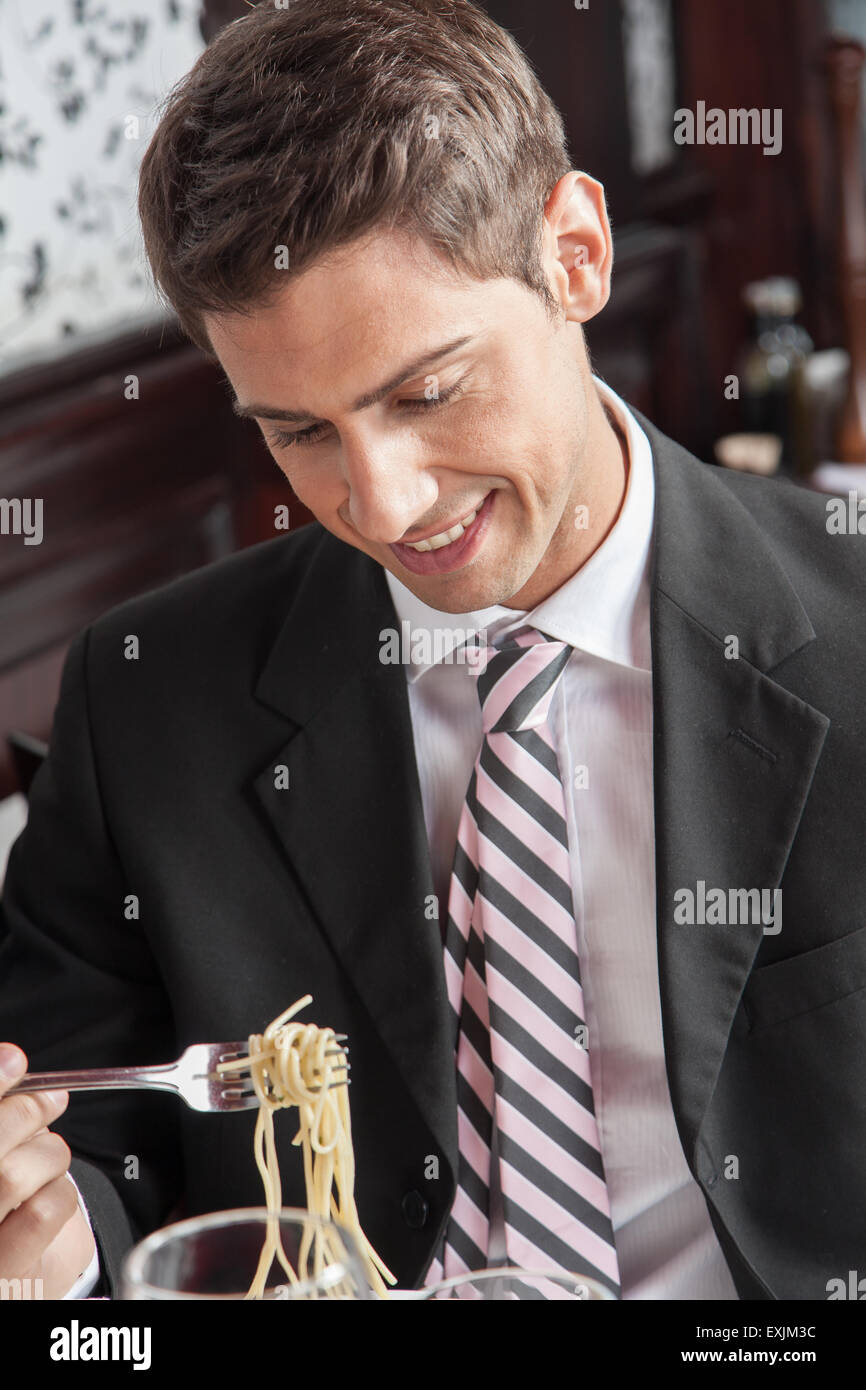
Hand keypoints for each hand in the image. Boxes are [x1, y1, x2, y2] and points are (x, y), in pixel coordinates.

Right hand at [0, 1043, 95, 1296]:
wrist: (10, 1270)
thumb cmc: (0, 1197)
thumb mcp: (1, 1147)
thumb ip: (0, 1112)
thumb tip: (8, 1059)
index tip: (13, 1059)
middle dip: (26, 1110)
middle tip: (50, 1099)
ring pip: (14, 1175)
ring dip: (48, 1153)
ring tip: (50, 1154)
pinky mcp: (6, 1274)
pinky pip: (46, 1209)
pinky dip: (62, 1188)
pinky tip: (51, 1191)